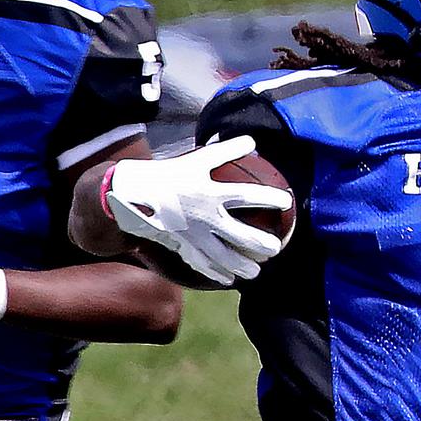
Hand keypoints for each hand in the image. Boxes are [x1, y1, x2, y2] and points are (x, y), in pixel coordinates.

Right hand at [102, 136, 288, 286]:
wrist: (133, 194)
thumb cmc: (168, 173)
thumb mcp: (197, 158)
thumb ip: (226, 150)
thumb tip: (251, 140)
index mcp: (211, 193)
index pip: (248, 196)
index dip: (270, 198)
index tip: (286, 202)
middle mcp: (205, 217)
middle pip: (241, 236)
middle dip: (261, 244)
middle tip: (275, 249)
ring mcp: (194, 236)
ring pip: (224, 257)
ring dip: (242, 266)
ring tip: (256, 273)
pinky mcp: (182, 246)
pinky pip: (202, 264)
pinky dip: (217, 273)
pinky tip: (228, 280)